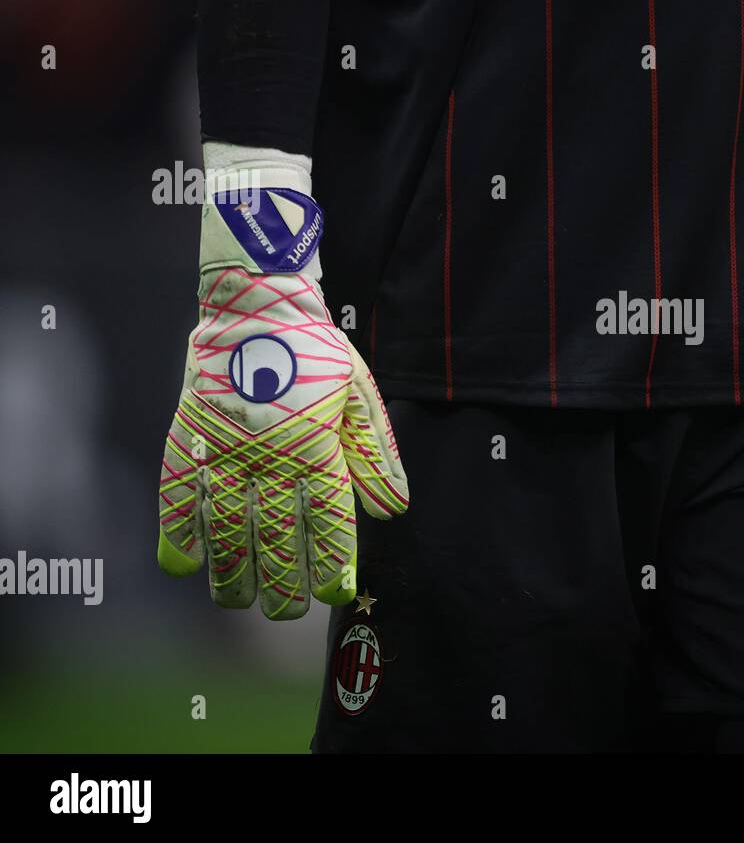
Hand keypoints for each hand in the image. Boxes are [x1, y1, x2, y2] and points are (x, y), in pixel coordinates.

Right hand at [157, 265, 407, 618]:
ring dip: (232, 572)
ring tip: (238, 603)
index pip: (328, 519)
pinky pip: (180, 493)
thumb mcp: (358, 394)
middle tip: (287, 612)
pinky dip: (179, 531)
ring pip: (226, 526)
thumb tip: (394, 509)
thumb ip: (375, 455)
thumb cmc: (315, 350)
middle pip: (276, 535)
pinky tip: (183, 564)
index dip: (332, 560)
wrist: (255, 301)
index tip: (335, 592)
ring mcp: (226, 447)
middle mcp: (271, 455)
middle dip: (282, 583)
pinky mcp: (190, 436)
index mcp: (318, 445)